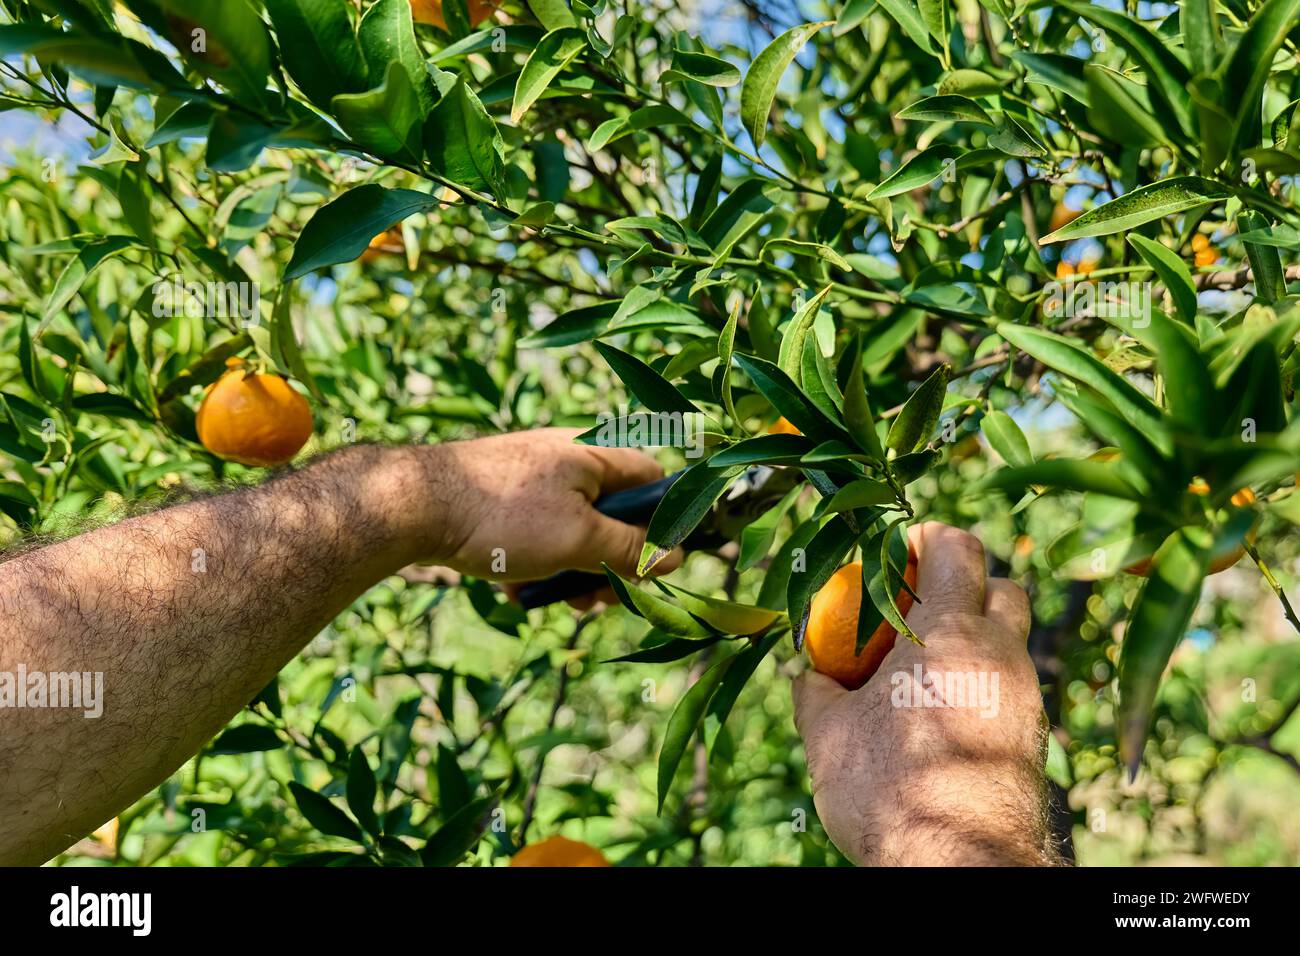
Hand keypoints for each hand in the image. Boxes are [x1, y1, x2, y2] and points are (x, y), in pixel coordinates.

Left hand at [420, 428, 682, 588]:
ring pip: (573, 530)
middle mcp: (565, 459)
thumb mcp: (578, 539)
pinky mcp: (502, 500)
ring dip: (573, 570)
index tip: (651, 563)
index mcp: (593, 453)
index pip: (652, 479)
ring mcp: (531, 479)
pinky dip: (536, 563)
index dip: (661, 522)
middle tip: (601, 596)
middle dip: (612, 560)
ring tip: (558, 600)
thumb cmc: (503, 515)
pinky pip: (537, 534)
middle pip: (613, 513)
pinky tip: (517, 590)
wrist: (413, 506)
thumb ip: (631, 549)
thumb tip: (674, 557)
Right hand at [792, 522, 1053, 865]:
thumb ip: (815, 691)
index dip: (928, 537)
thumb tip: (805, 672)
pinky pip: (1009, 686)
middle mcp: (999, 654)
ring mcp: (1024, 696)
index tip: (899, 549)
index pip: (959, 547)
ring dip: (972, 637)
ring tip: (921, 668)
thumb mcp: (828, 734)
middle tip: (915, 605)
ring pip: (1009, 640)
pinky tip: (940, 713)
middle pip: (1001, 586)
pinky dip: (979, 681)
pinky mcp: (1032, 735)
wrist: (957, 863)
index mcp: (950, 633)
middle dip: (963, 583)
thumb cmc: (887, 789)